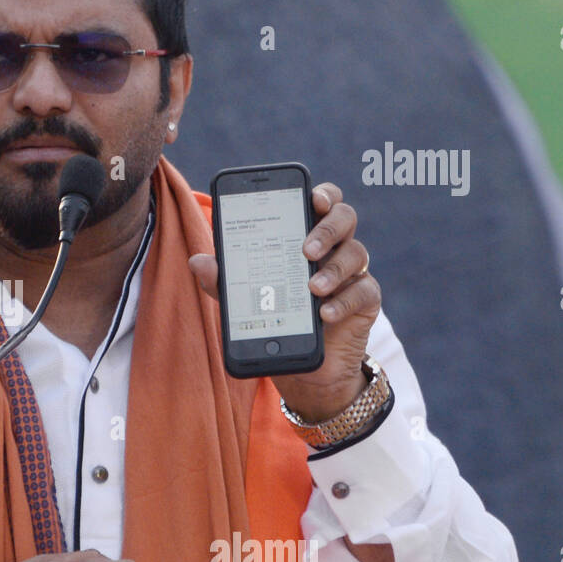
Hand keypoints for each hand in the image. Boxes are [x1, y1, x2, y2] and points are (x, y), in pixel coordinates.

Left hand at [189, 182, 380, 420]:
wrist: (303, 367)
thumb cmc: (276, 319)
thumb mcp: (245, 300)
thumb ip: (225, 280)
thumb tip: (197, 262)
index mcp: (305, 236)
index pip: (321, 202)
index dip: (321, 194)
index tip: (312, 198)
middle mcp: (333, 248)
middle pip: (345, 217)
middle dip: (328, 229)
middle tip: (306, 250)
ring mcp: (352, 273)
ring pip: (356, 252)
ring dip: (333, 269)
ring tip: (311, 288)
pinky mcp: (365, 300)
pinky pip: (363, 291)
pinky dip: (343, 301)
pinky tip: (325, 312)